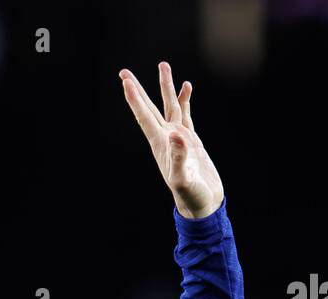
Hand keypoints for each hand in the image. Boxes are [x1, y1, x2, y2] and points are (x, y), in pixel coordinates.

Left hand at [119, 62, 223, 219]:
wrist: (203, 204)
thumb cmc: (191, 196)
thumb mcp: (184, 179)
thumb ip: (179, 158)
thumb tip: (177, 136)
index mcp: (159, 144)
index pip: (144, 116)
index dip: (134, 98)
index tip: (124, 80)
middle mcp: (165, 138)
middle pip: (150, 108)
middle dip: (138, 89)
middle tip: (124, 71)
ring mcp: (178, 138)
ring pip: (169, 106)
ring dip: (166, 87)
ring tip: (163, 65)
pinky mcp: (191, 141)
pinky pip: (185, 114)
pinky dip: (185, 100)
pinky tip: (186, 87)